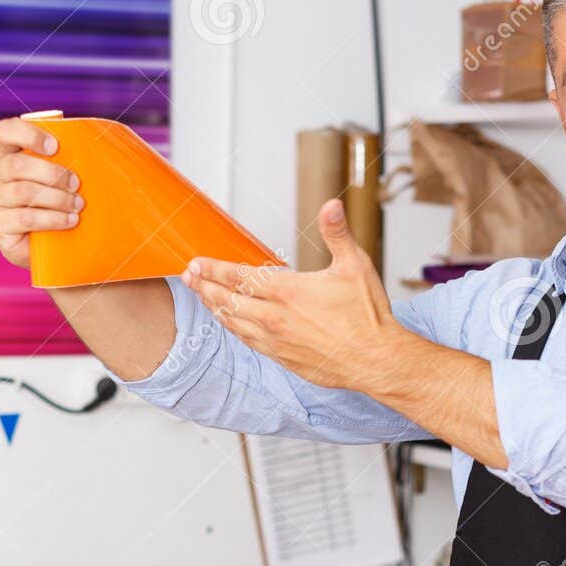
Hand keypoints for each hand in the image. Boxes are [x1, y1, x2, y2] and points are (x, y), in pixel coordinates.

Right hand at [0, 117, 84, 268]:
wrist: (45, 244)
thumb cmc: (55, 203)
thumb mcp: (57, 178)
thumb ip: (62, 160)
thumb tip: (92, 150)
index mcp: (6, 153)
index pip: (5, 131)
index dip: (28, 134)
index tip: (55, 146)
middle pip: (16, 164)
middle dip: (52, 174)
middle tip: (75, 184)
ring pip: (23, 192)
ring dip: (56, 198)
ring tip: (77, 205)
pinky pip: (25, 218)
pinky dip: (53, 219)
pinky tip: (70, 221)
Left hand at [183, 200, 400, 390]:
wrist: (376, 360)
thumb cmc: (368, 316)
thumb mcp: (355, 266)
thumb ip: (337, 234)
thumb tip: (330, 205)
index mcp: (289, 292)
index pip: (240, 277)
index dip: (215, 269)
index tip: (197, 262)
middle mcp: (276, 318)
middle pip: (228, 301)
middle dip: (205, 287)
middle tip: (189, 277)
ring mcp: (277, 342)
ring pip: (234, 324)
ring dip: (215, 308)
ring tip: (202, 297)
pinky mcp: (283, 359)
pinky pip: (249, 342)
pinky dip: (233, 329)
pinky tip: (230, 323)